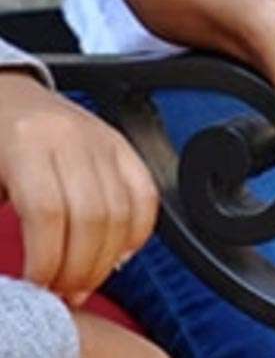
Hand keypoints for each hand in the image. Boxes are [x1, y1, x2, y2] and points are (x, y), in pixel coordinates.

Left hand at [0, 72, 157, 304]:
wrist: (7, 95)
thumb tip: (18, 277)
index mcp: (26, 143)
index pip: (48, 213)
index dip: (46, 260)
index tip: (37, 287)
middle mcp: (73, 139)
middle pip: (92, 217)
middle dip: (80, 268)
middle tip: (63, 294)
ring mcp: (104, 141)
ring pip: (123, 211)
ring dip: (107, 260)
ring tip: (85, 282)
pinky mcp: (125, 147)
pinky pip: (146, 195)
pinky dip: (138, 232)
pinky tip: (118, 255)